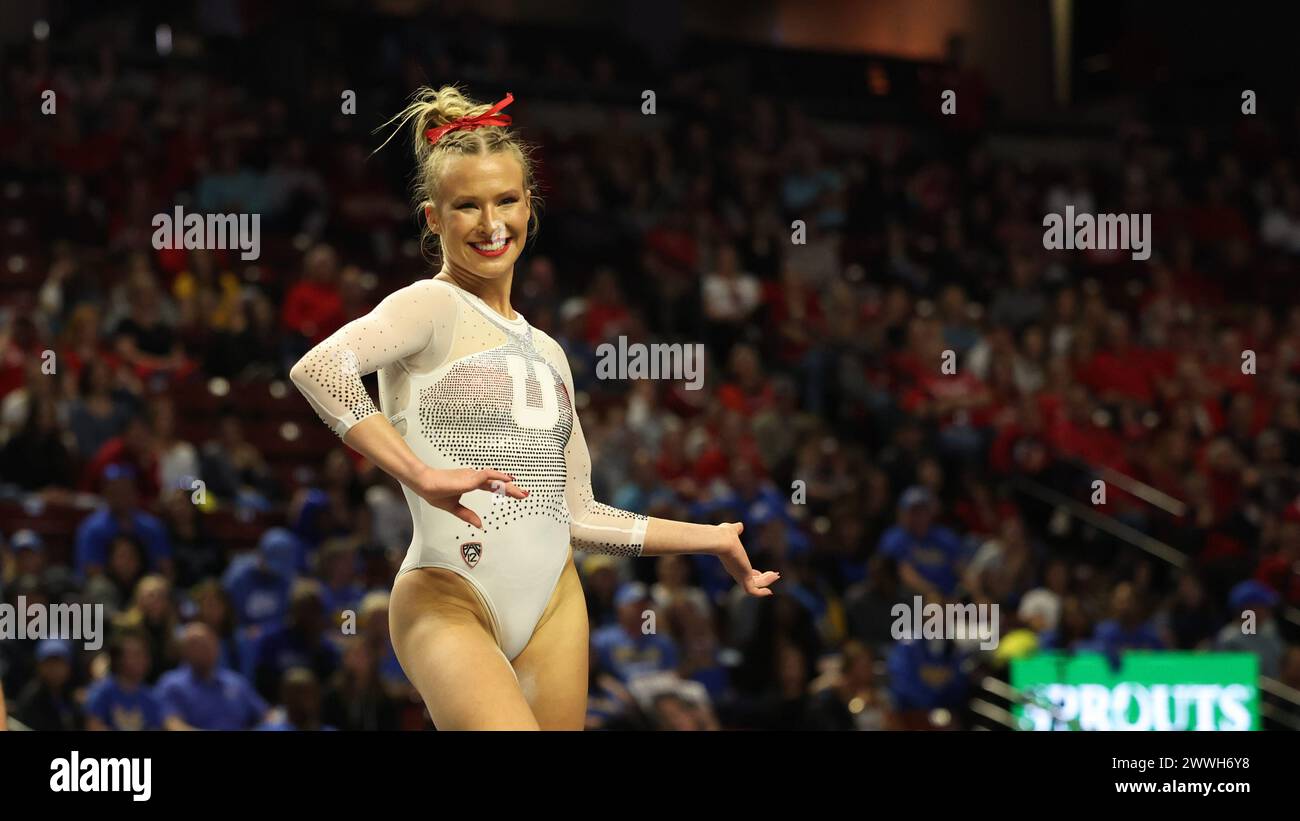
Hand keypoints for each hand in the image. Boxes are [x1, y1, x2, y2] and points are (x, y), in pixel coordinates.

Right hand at [413, 467, 527, 528]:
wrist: (423, 484)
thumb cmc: (435, 491)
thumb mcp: (454, 507)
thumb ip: (467, 515)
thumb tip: (480, 524)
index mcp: (470, 483)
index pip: (492, 487)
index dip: (505, 490)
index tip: (517, 494)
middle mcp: (473, 478)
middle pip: (497, 483)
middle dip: (512, 488)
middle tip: (525, 493)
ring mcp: (471, 476)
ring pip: (494, 479)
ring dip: (508, 484)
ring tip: (520, 491)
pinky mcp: (468, 478)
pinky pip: (486, 476)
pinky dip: (497, 477)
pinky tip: (507, 479)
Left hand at [713, 522, 779, 596]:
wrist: (722, 540)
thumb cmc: (724, 535)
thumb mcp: (732, 531)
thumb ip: (736, 529)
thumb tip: (739, 525)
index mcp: (734, 562)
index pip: (745, 572)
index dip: (754, 573)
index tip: (762, 572)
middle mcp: (736, 571)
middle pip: (752, 580)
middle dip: (764, 579)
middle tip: (775, 575)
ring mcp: (740, 575)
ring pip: (755, 586)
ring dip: (767, 582)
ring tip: (776, 575)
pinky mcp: (744, 577)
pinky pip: (753, 591)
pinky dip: (761, 593)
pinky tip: (769, 592)